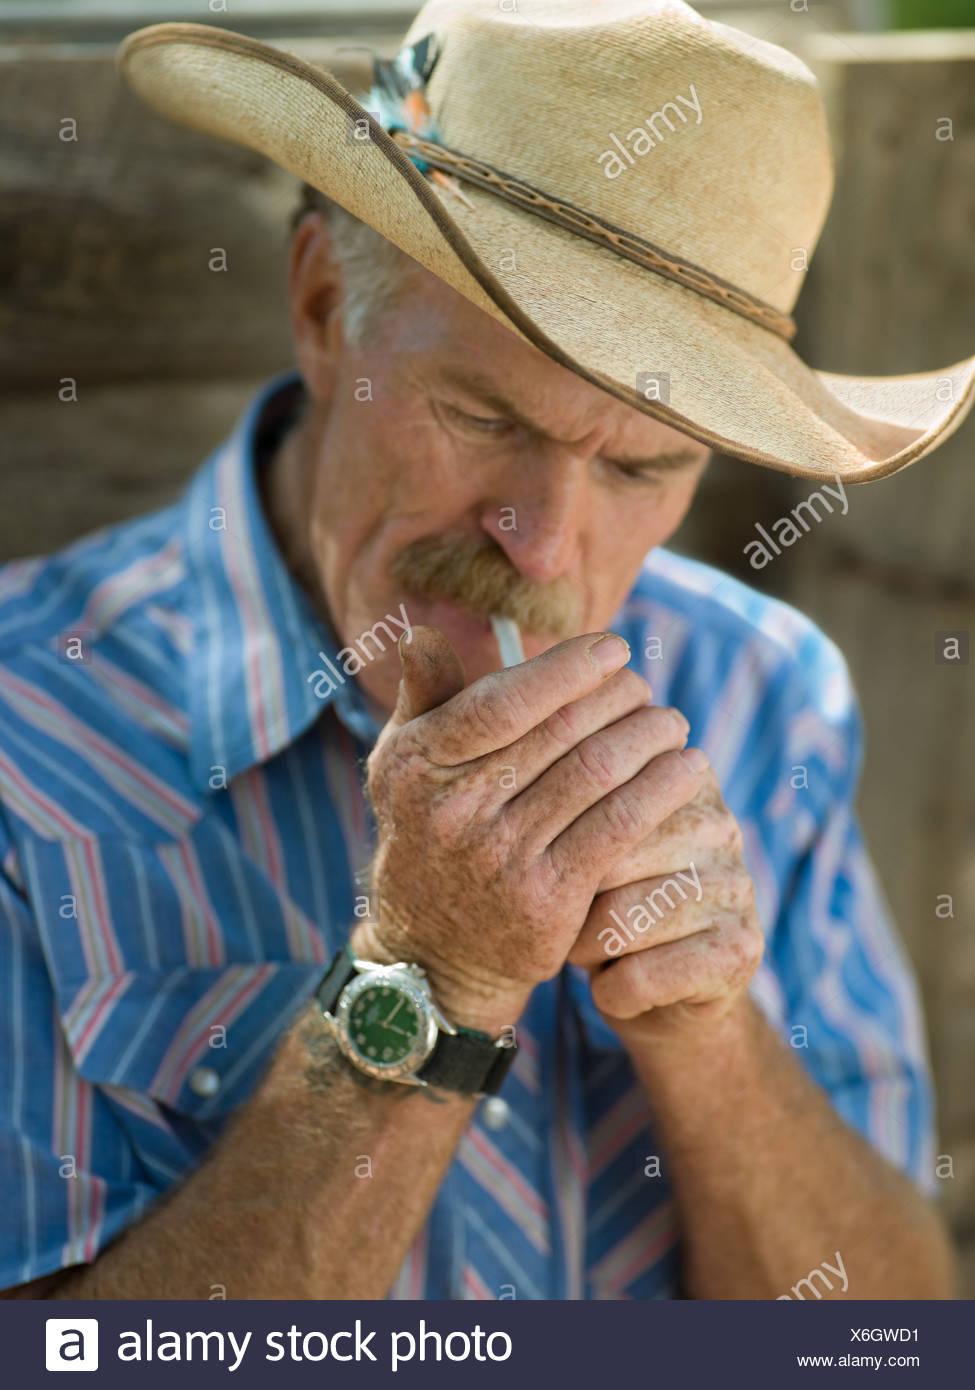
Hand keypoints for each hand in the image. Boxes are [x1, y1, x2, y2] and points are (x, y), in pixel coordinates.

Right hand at [357, 624, 709, 1031]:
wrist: (433, 952)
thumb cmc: (427, 837)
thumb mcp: (403, 767)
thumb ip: (422, 698)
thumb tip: (422, 631)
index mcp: (419, 764)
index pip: (504, 701)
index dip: (568, 669)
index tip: (612, 649)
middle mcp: (456, 809)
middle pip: (561, 731)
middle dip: (617, 698)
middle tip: (644, 686)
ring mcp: (502, 856)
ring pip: (597, 772)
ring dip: (649, 736)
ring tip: (669, 722)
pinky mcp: (548, 898)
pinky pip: (620, 825)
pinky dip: (662, 789)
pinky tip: (687, 768)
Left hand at [566, 767, 764, 1039]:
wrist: (670, 997)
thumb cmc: (614, 909)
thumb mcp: (593, 855)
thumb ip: (578, 821)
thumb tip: (542, 814)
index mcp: (681, 783)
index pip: (599, 806)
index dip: (563, 854)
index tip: (560, 871)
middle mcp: (720, 826)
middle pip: (607, 860)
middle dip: (572, 905)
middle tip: (574, 922)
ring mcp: (737, 886)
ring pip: (619, 922)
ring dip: (588, 952)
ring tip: (597, 954)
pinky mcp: (739, 949)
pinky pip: (641, 976)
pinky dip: (614, 993)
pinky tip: (623, 988)